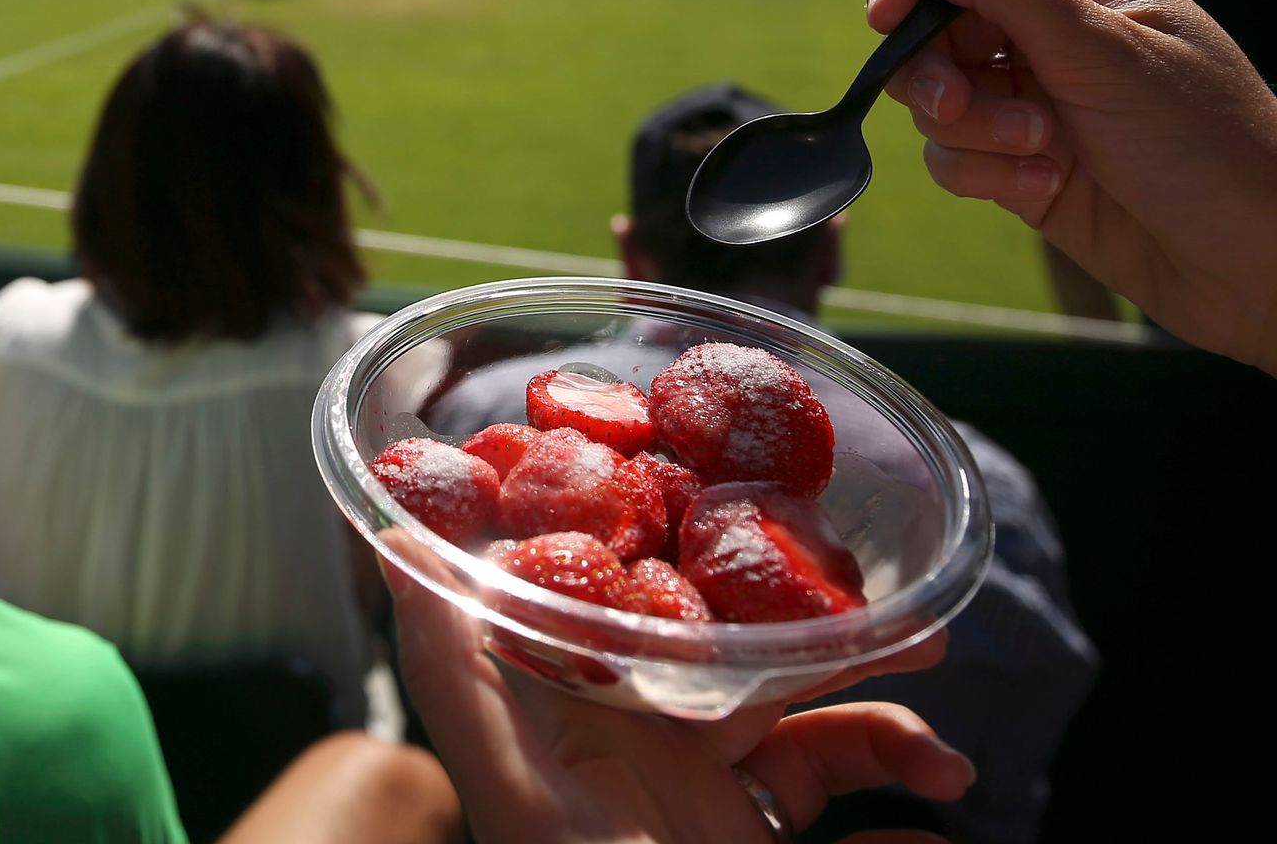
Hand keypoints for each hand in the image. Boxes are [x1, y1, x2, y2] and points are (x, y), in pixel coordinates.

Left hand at [383, 530, 972, 843]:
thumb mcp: (513, 792)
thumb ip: (459, 682)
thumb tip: (393, 548)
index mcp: (590, 712)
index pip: (650, 608)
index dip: (708, 557)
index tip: (783, 526)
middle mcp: (653, 747)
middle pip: (758, 665)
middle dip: (842, 642)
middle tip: (919, 632)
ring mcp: (712, 805)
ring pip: (820, 739)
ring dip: (890, 734)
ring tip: (947, 762)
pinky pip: (845, 827)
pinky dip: (902, 825)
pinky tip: (934, 834)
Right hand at [867, 0, 1276, 373]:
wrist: (1254, 260)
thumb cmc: (1207, 140)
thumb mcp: (1101, 50)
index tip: (889, 18)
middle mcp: (1048, 40)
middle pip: (933, 34)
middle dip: (938, 76)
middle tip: (959, 108)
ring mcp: (1031, 106)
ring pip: (936, 103)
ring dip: (973, 132)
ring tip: (1039, 152)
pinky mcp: (1020, 170)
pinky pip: (955, 159)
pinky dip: (984, 174)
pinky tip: (1043, 186)